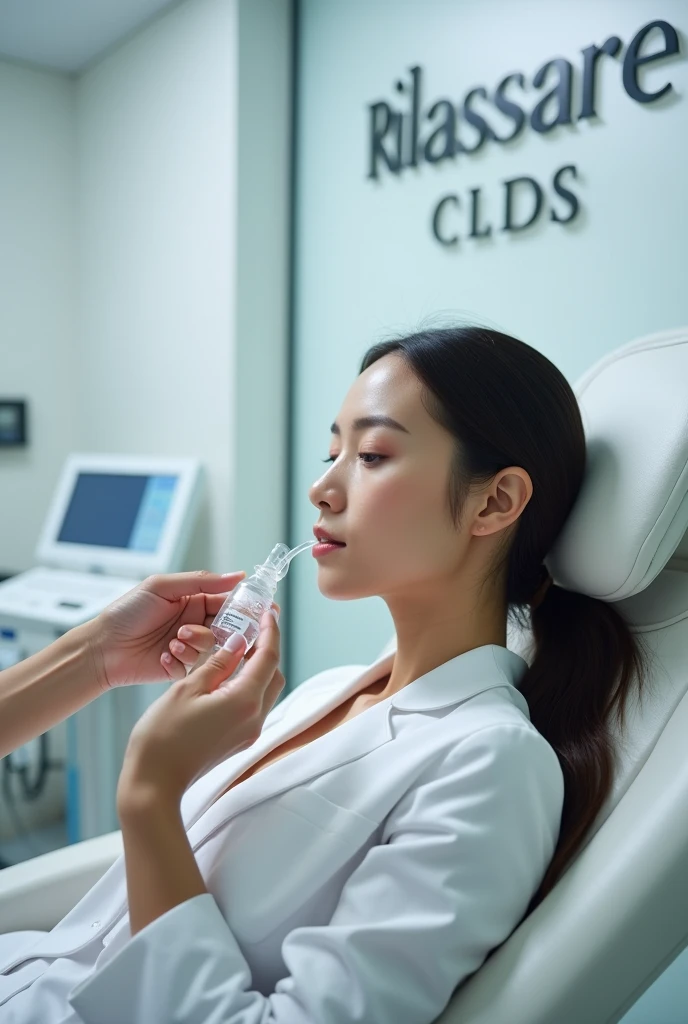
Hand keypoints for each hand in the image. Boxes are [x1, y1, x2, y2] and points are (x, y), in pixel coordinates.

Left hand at [88, 570, 245, 689]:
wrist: (103, 647)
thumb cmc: (127, 612)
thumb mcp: (162, 587)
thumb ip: (201, 581)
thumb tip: (237, 575)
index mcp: (192, 601)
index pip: (226, 601)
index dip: (240, 605)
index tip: (255, 609)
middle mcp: (194, 623)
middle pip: (224, 625)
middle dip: (219, 627)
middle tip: (205, 626)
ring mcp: (188, 646)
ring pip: (211, 645)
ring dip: (195, 641)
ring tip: (175, 639)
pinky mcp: (180, 668)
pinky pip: (195, 665)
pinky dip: (180, 658)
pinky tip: (163, 654)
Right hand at [117, 608, 283, 808]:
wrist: (154, 783)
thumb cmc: (162, 737)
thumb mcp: (187, 688)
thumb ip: (217, 663)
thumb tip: (238, 642)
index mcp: (245, 701)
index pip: (268, 657)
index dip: (270, 631)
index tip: (268, 612)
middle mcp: (254, 718)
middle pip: (274, 674)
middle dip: (267, 648)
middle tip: (254, 627)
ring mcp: (248, 732)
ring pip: (265, 690)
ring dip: (258, 668)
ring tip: (239, 647)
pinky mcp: (239, 740)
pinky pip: (253, 705)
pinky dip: (248, 685)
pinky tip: (228, 675)